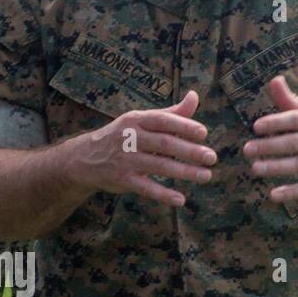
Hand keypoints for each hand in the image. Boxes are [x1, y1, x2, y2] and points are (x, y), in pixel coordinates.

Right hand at [66, 89, 216, 206]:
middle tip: (212, 158)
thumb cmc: (122, 136)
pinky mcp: (122, 179)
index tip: (203, 133)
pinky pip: (146, 188)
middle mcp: (130, 137)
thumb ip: (171, 113)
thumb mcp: (141, 120)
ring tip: (206, 176)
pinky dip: (163, 194)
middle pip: (164, 144)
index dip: (183, 126)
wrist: (85, 157)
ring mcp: (125, 159)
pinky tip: (180, 200)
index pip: (163, 120)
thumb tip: (195, 96)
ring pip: (159, 166)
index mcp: (137, 119)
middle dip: (190, 151)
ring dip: (184, 172)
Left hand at [243, 75, 297, 203]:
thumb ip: (294, 102)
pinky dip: (292, 192)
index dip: (277, 122)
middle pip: (296, 142)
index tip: (256, 127)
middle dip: (270, 146)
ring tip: (255, 168)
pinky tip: (273, 195)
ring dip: (276, 167)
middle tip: (247, 149)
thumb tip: (274, 80)